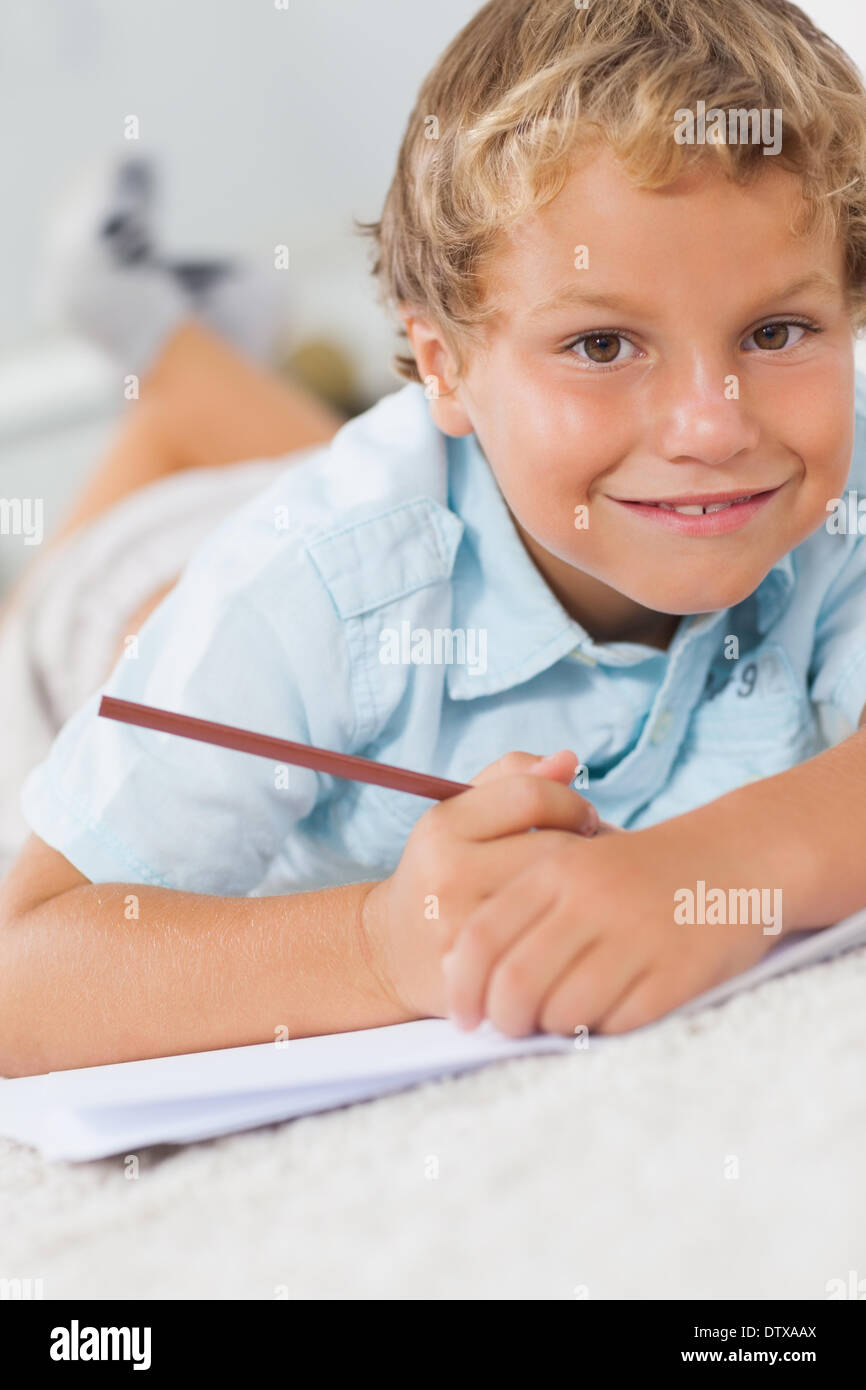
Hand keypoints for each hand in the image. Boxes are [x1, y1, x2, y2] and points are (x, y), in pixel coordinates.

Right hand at [361, 749, 598, 1019]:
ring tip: (586, 891)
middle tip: (595, 859)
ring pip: (559, 898)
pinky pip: (550, 945)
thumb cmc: (443, 871)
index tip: (582, 818)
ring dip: (587, 890)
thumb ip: (513, 777)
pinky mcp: (484, 976)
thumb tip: (569, 758)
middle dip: (588, 847)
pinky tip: (567, 930)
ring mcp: (463, 930)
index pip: (532, 795)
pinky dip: (569, 933)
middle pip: (554, 847)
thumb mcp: (460, 815)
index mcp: (441, 827)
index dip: (571, 802)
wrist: (393, 952)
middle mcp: (447, 876)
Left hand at [441, 823, 777, 1036]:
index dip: (462, 988)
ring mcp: (636, 936)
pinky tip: (614, 1011)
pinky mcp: (677, 972)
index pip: (481, 940)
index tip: (463, 1015)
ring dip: (556, 1027)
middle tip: (513, 1027)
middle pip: (515, 985)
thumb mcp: (575, 864)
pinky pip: (617, 1023)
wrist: (738, 857)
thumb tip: (459, 965)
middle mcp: (591, 901)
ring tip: (569, 1015)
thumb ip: (520, 907)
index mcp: (556, 872)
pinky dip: (605, 1029)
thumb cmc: (641, 874)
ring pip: (563, 1012)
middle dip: (505, 1020)